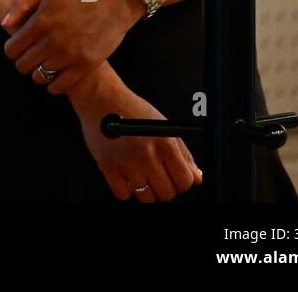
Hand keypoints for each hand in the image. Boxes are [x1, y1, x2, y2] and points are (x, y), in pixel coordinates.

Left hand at [0, 0, 143, 94]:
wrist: (114, 2)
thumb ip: (21, 4)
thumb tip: (5, 24)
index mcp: (40, 22)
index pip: (11, 49)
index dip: (12, 49)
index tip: (18, 46)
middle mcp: (52, 42)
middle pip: (23, 66)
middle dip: (23, 61)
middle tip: (31, 55)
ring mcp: (69, 55)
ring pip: (39, 77)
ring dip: (38, 72)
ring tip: (45, 62)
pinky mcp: (85, 65)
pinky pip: (60, 86)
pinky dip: (53, 85)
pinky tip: (55, 76)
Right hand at [69, 65, 202, 202]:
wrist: (100, 98)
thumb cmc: (131, 109)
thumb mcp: (163, 126)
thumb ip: (183, 154)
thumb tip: (197, 177)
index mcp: (165, 144)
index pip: (185, 181)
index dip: (181, 181)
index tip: (175, 177)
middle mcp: (147, 155)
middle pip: (167, 194)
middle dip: (164, 187)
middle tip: (157, 176)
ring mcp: (127, 163)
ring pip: (146, 198)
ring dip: (145, 190)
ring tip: (140, 174)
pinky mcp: (108, 168)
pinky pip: (123, 195)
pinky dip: (126, 190)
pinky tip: (125, 175)